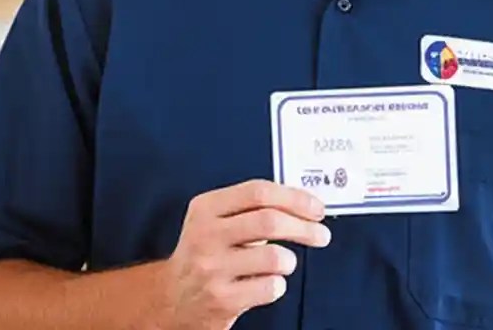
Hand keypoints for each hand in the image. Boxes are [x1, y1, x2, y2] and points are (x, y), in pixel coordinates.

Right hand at [158, 179, 329, 329]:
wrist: (171, 298)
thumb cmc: (203, 255)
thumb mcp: (213, 221)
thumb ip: (249, 208)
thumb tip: (301, 202)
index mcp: (205, 208)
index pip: (257, 192)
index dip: (294, 198)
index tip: (315, 208)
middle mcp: (206, 235)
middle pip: (270, 221)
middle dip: (305, 228)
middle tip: (321, 234)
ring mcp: (213, 268)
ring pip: (275, 257)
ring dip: (289, 261)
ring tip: (281, 264)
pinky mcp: (223, 299)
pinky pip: (271, 287)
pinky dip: (277, 285)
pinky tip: (264, 283)